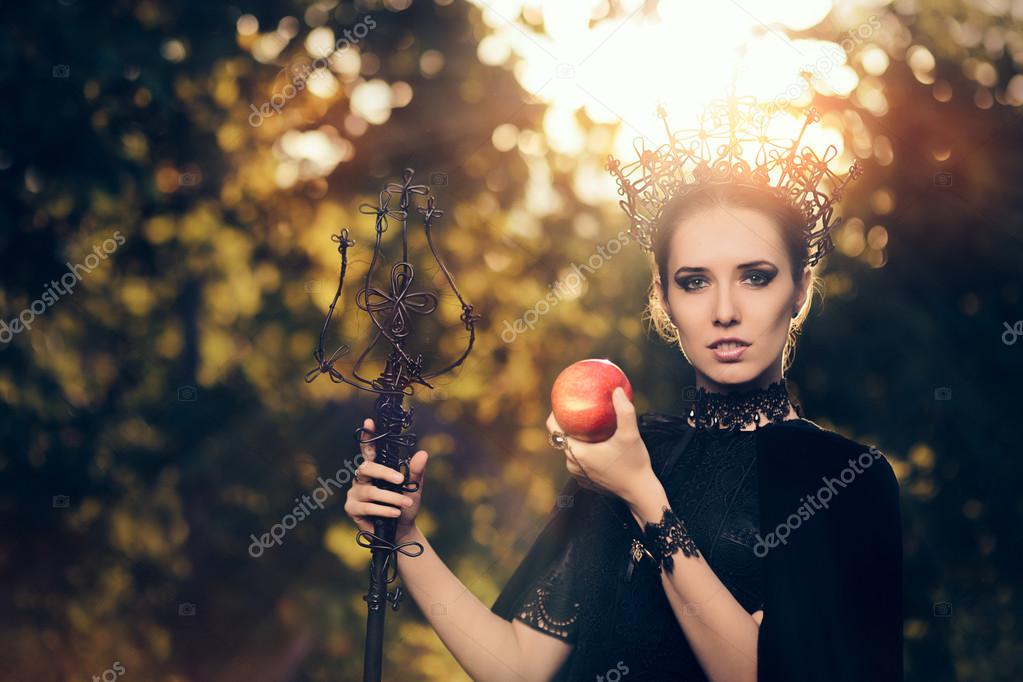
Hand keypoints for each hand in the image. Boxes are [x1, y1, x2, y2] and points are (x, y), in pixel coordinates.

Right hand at [343, 417, 428, 539]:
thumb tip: (423, 453)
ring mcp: (355, 493)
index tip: (369, 422)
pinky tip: (395, 512)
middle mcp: (361, 478)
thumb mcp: (414, 488)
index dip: (367, 436)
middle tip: (401, 480)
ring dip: (390, 498)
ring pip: (371, 491)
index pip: (369, 450)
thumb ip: (416, 471)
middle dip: (384, 472)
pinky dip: (384, 509)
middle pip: (366, 467)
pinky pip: (367, 506)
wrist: (402, 531)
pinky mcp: (352, 508)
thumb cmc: (405, 506)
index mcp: (375, 470)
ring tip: (405, 504)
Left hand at [546, 387, 657, 508]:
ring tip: (586, 424)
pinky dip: (582, 451)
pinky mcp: (585, 480)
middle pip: (561, 438)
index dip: (555, 413)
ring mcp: (577, 474)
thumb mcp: (631, 435)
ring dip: (575, 438)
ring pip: (569, 449)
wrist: (640, 492)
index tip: (563, 401)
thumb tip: (617, 390)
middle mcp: (572, 464)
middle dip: (567, 423)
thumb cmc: (634, 464)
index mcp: (577, 452)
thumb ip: (624, 411)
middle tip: (579, 409)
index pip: (553, 428)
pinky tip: (593, 443)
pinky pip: (577, 460)